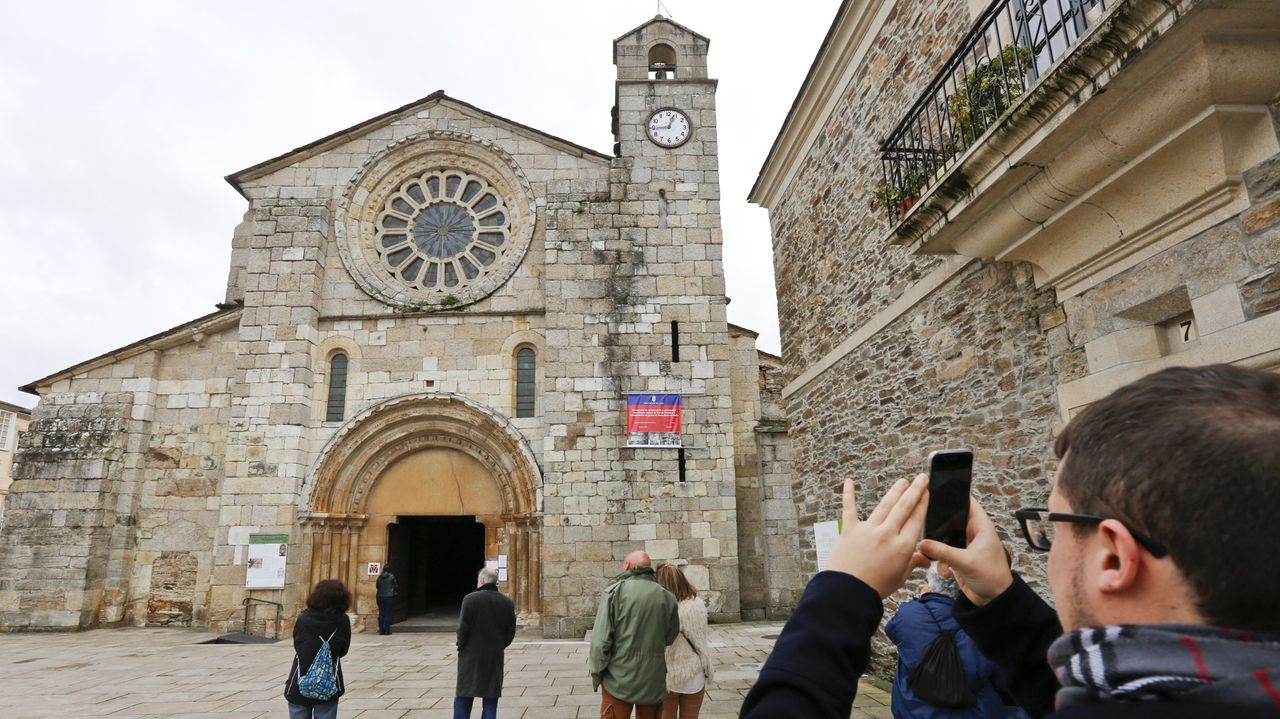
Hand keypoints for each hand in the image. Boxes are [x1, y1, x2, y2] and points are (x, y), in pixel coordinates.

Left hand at [829, 475, 930, 597]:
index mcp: (903, 546)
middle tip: (921, 478)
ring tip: (903, 481)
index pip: (917, 519)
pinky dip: (849, 494)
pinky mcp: (850, 530)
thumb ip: (913, 563)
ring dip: (895, 491)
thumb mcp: (900, 577)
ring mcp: (868, 530)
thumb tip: (926, 559)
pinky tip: (849, 481)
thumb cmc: (876, 587)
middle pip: (904, 507)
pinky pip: (849, 508)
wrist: (849, 592)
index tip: (927, 492)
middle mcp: (887, 534)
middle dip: (914, 490)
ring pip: (885, 505)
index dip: (923, 503)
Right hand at [919, 495, 1012, 605]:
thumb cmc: (992, 577)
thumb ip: (942, 552)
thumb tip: (922, 543)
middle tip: (924, 527)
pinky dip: (941, 562)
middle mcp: (972, 533)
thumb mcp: (966, 562)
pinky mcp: (959, 558)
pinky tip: (945, 572)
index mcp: (980, 526)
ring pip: (945, 538)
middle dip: (938, 526)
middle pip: (951, 520)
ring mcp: (965, 545)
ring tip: (933, 556)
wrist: (995, 600)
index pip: (968, 502)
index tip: (935, 493)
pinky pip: (944, 553)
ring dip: (938, 548)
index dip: (954, 496)